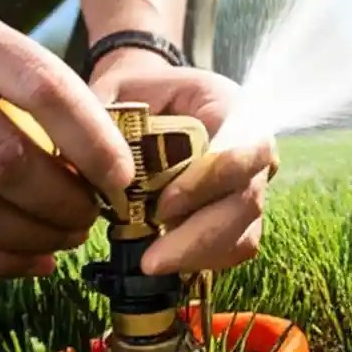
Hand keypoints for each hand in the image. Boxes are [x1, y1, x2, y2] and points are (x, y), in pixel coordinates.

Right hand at [0, 11, 134, 277]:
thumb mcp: (7, 58)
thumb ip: (58, 102)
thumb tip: (118, 174)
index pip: (43, 90)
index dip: (92, 141)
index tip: (122, 178)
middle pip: (2, 161)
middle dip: (61, 200)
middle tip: (91, 214)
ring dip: (33, 236)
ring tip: (67, 236)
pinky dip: (0, 261)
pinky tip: (35, 259)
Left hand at [89, 49, 278, 275]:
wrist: (148, 98)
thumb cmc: (135, 90)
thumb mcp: (118, 89)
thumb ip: (107, 119)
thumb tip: (99, 169)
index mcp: (230, 105)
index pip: (242, 147)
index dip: (206, 184)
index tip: (160, 208)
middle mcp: (252, 146)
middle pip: (247, 200)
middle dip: (199, 236)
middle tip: (151, 260)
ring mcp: (250, 183)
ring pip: (244, 233)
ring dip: (199, 255)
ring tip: (151, 262)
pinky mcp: (237, 214)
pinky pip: (232, 248)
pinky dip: (200, 261)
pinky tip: (163, 259)